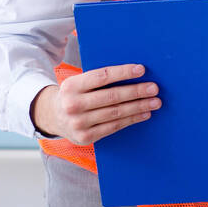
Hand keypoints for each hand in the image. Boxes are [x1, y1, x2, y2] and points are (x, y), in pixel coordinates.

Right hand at [30, 63, 161, 144]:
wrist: (52, 117)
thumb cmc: (74, 95)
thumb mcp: (78, 83)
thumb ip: (99, 79)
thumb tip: (134, 73)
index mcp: (71, 85)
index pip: (101, 76)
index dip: (123, 72)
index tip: (141, 70)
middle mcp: (73, 104)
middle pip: (111, 96)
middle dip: (136, 91)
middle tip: (154, 88)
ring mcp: (78, 122)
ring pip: (116, 113)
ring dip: (139, 107)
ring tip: (155, 102)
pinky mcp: (85, 136)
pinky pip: (114, 126)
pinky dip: (132, 119)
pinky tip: (144, 114)